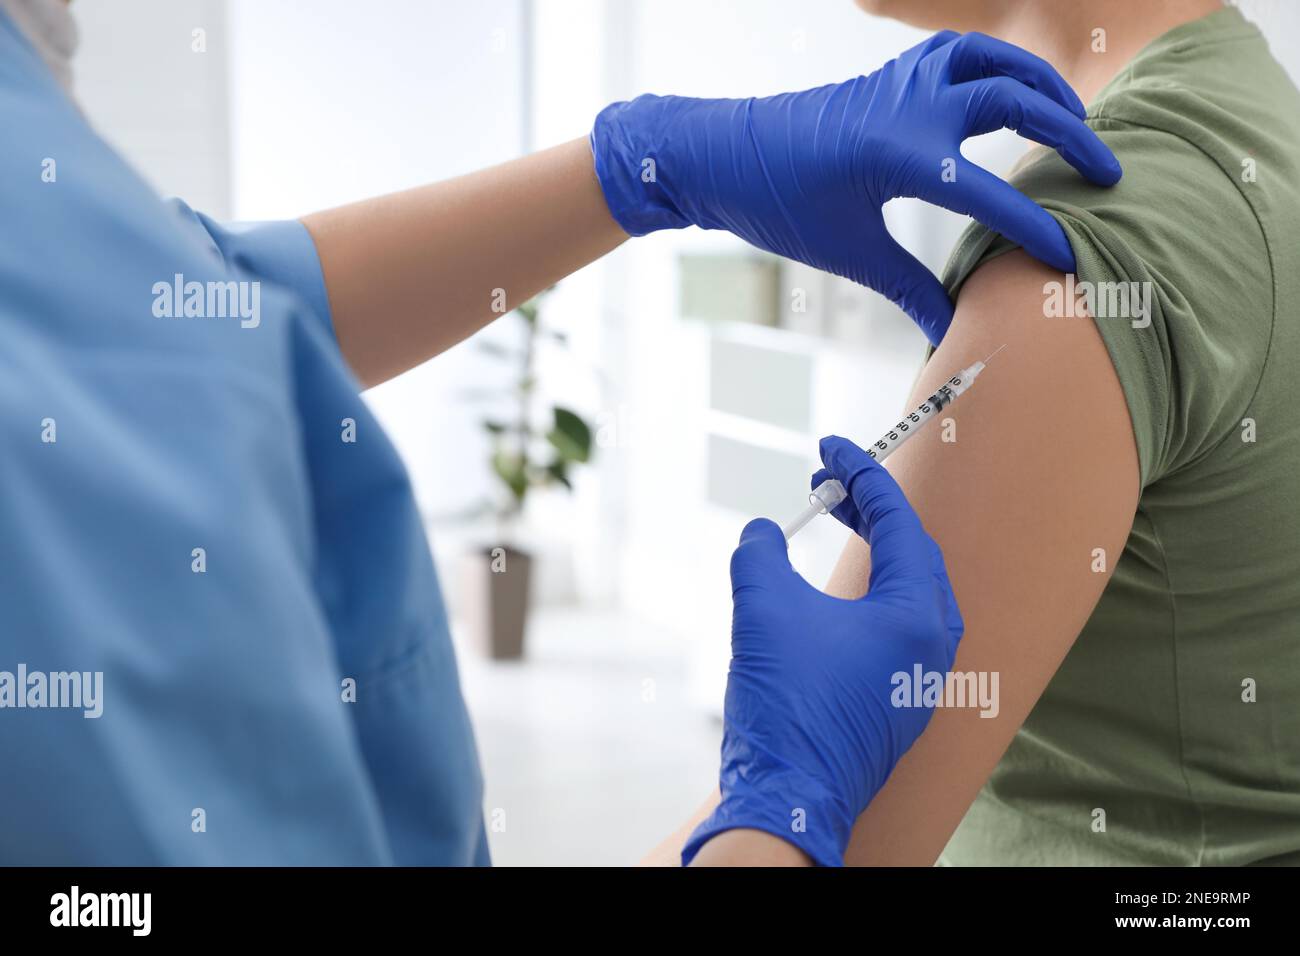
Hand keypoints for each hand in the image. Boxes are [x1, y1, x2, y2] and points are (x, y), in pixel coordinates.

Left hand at [590, 31, 1120, 344]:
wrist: (722, 153)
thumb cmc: (777, 201)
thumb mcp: (847, 252)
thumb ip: (908, 289)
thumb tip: (947, 336)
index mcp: (901, 156)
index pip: (991, 194)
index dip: (1037, 225)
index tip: (1073, 254)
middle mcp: (910, 107)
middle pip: (1016, 102)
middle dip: (1070, 134)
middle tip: (1107, 172)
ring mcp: (901, 82)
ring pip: (994, 62)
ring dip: (1042, 86)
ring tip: (1074, 120)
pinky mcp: (891, 75)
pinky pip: (960, 52)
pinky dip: (997, 65)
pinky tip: (1008, 90)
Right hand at [682, 436, 963, 866]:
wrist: (788, 800)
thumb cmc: (785, 707)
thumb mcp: (762, 610)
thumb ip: (760, 555)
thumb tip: (761, 532)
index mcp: (915, 615)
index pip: (898, 521)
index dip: (862, 473)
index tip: (831, 446)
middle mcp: (932, 645)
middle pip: (913, 551)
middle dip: (871, 508)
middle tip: (829, 481)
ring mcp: (921, 679)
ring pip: (910, 590)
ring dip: (873, 549)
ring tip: (834, 521)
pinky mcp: (900, 703)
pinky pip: (899, 627)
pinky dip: (870, 592)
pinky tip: (834, 592)